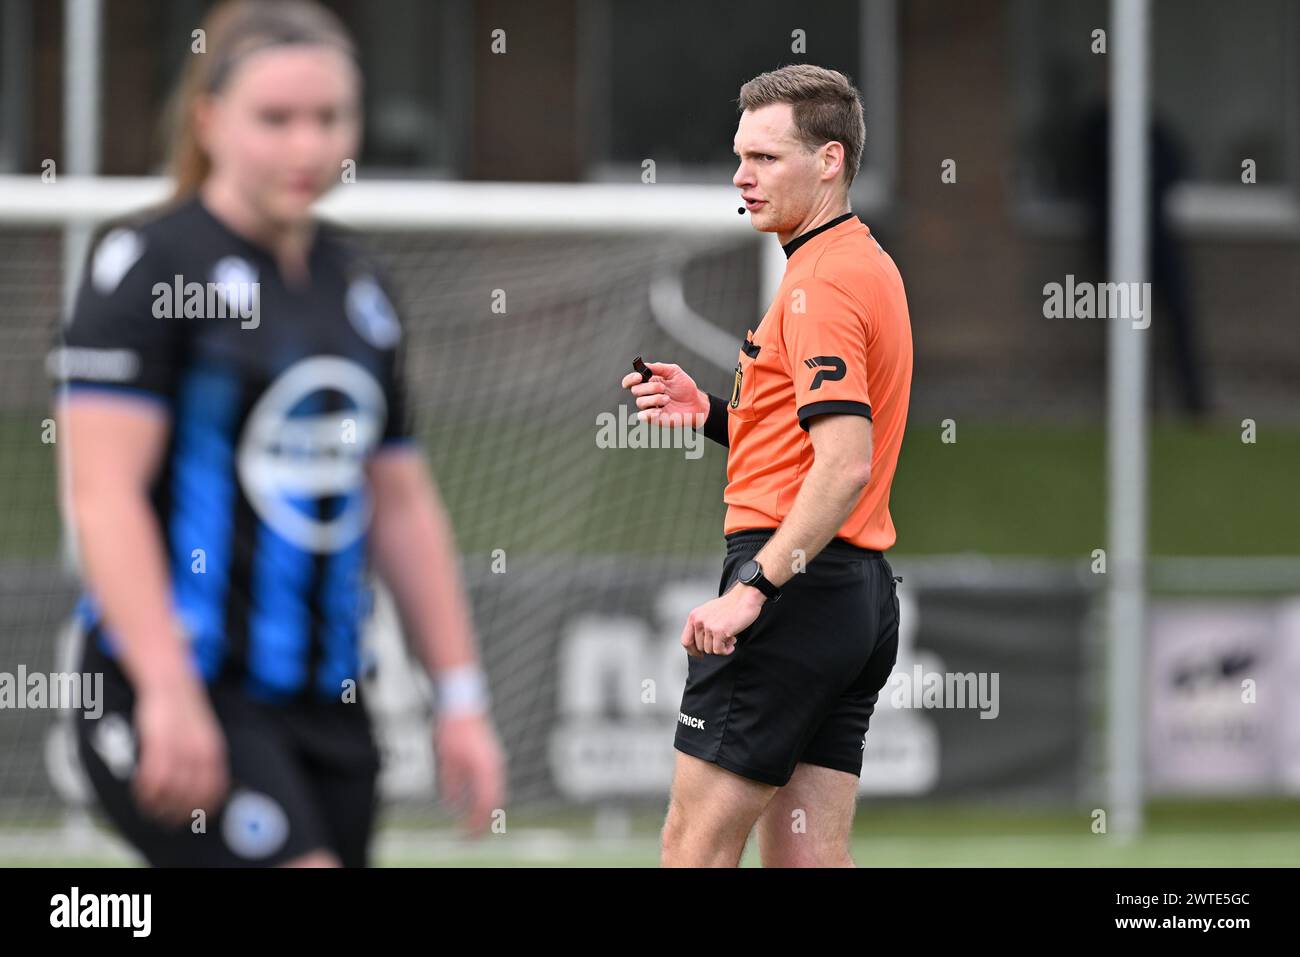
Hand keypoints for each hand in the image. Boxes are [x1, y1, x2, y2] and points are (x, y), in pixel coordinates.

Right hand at [132, 676, 228, 824]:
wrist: (170, 681)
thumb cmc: (184, 713)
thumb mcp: (203, 736)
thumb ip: (204, 761)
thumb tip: (202, 788)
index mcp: (213, 751)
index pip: (213, 790)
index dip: (202, 809)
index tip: (190, 817)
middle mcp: (199, 752)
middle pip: (190, 795)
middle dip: (176, 812)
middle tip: (164, 818)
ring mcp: (178, 747)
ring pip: (170, 790)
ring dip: (158, 804)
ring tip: (150, 808)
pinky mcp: (157, 741)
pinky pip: (152, 775)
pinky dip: (146, 790)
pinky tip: (141, 792)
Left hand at [434, 711, 505, 836]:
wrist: (461, 704)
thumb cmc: (452, 730)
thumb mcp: (445, 761)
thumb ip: (451, 786)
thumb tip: (453, 806)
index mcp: (486, 770)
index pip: (485, 805)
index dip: (477, 823)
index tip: (466, 834)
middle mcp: (495, 766)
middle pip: (496, 801)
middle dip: (484, 819)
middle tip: (471, 833)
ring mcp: (496, 760)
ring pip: (497, 792)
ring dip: (487, 808)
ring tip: (474, 820)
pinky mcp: (492, 756)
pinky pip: (495, 782)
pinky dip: (487, 795)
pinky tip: (476, 799)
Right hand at [620, 361, 708, 427]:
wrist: (696, 404)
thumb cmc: (685, 388)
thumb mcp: (674, 372)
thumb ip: (659, 367)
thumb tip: (645, 365)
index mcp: (648, 382)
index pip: (631, 381)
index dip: (631, 379)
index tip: (639, 377)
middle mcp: (646, 394)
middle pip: (635, 390)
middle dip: (649, 388)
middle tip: (663, 388)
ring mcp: (649, 407)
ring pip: (640, 402)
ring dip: (654, 399)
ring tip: (668, 399)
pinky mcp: (653, 418)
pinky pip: (643, 416)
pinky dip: (649, 413)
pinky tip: (660, 411)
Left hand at [680, 584, 765, 656]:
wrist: (746, 596)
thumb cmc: (731, 605)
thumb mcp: (709, 612)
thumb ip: (702, 625)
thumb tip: (699, 645)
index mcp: (694, 616)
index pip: (686, 641)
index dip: (692, 651)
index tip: (700, 654)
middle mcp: (698, 621)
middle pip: (700, 647)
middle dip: (713, 647)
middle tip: (724, 640)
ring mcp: (708, 626)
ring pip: (710, 650)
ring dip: (721, 647)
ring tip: (730, 638)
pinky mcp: (719, 631)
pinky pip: (719, 651)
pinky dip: (727, 650)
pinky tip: (733, 641)